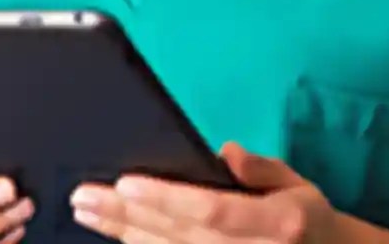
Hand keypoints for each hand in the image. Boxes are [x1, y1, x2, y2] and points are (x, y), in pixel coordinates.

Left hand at [69, 142, 338, 243]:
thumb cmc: (305, 217)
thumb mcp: (297, 184)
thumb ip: (261, 169)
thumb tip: (223, 153)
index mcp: (279, 223)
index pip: (211, 211)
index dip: (165, 199)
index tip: (125, 183)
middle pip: (178, 236)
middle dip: (125, 216)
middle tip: (83, 195)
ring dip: (122, 234)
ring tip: (85, 212)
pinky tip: (115, 237)